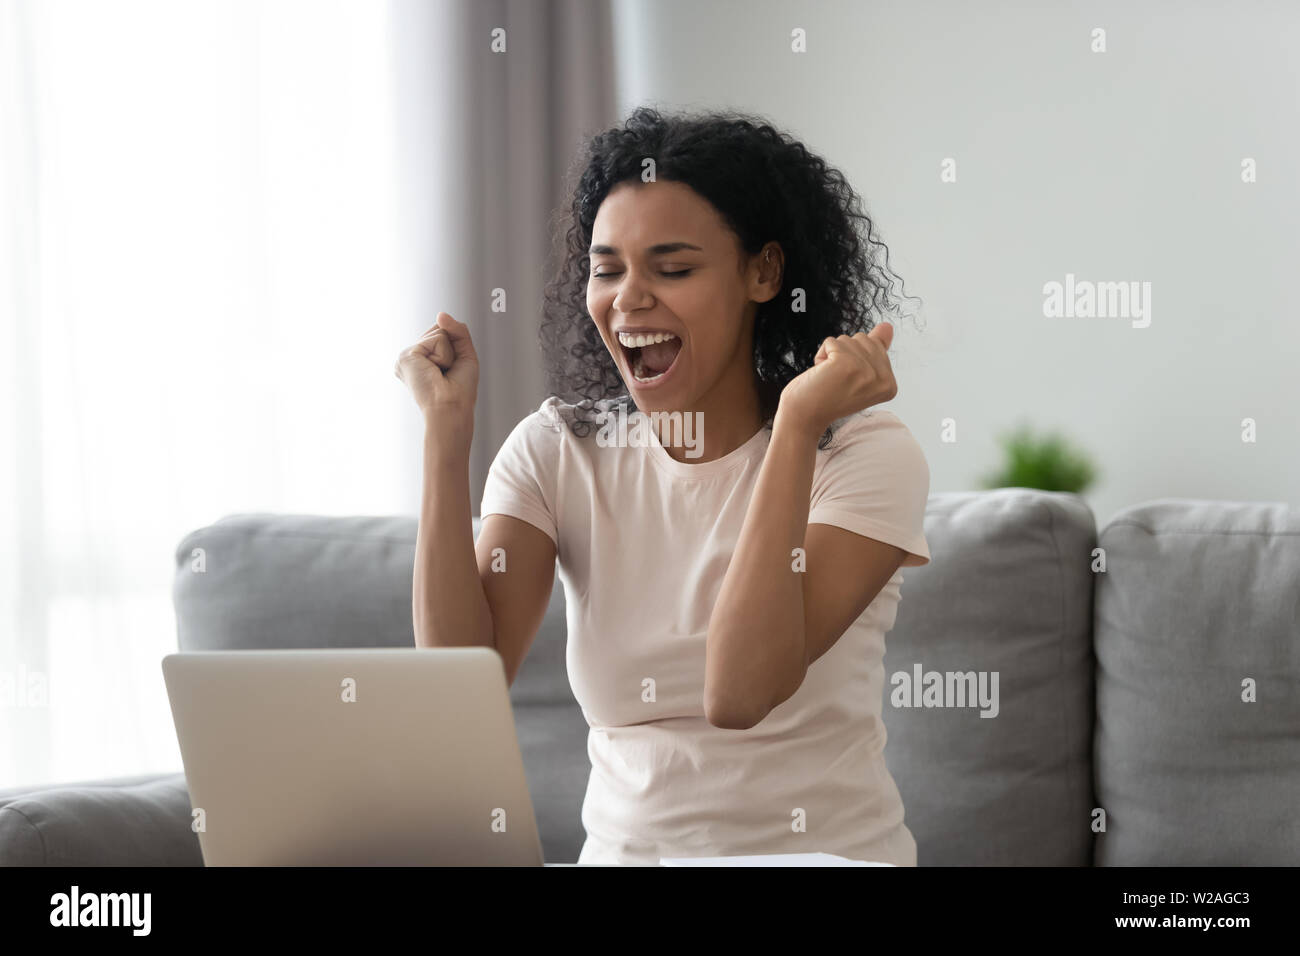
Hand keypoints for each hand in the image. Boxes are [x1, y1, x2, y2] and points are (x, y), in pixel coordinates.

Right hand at [394, 312, 479, 434]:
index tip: (451, 371)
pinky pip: (438, 338)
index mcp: (420, 359)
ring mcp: (406, 356)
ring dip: (449, 354)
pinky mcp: (406, 355)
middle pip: (440, 329)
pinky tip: (435, 371)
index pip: (442, 333)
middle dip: (452, 349)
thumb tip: (441, 314)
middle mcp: (410, 357)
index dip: (455, 348)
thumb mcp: (464, 354)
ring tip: (441, 373)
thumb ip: (457, 330)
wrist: (451, 410)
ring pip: (440, 332)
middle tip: (447, 373)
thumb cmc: (460, 391)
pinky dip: (445, 355)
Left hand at [777, 322, 896, 434]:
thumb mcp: (857, 373)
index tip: (848, 384)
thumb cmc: (827, 396)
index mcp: (890, 385)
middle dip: (844, 354)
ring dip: (831, 356)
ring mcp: (867, 372)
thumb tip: (887, 326)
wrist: (804, 417)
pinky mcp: (848, 363)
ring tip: (829, 379)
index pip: (876, 345)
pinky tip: (821, 374)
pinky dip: (821, 354)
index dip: (855, 359)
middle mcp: (884, 380)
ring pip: (847, 339)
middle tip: (837, 381)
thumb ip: (876, 350)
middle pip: (863, 338)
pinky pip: (832, 341)